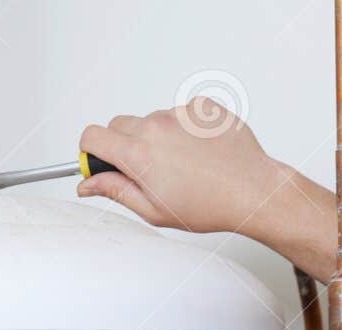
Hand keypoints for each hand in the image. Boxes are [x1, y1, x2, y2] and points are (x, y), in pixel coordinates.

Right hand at [77, 101, 338, 280]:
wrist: (254, 192)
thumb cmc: (210, 206)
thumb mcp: (155, 210)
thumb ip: (116, 191)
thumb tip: (88, 184)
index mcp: (139, 154)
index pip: (92, 135)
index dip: (92, 151)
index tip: (102, 163)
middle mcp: (156, 126)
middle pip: (119, 124)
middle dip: (124, 145)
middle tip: (149, 172)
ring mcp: (180, 113)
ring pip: (152, 120)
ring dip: (159, 138)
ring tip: (185, 166)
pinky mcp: (201, 107)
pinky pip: (181, 114)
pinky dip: (185, 130)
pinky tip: (202, 153)